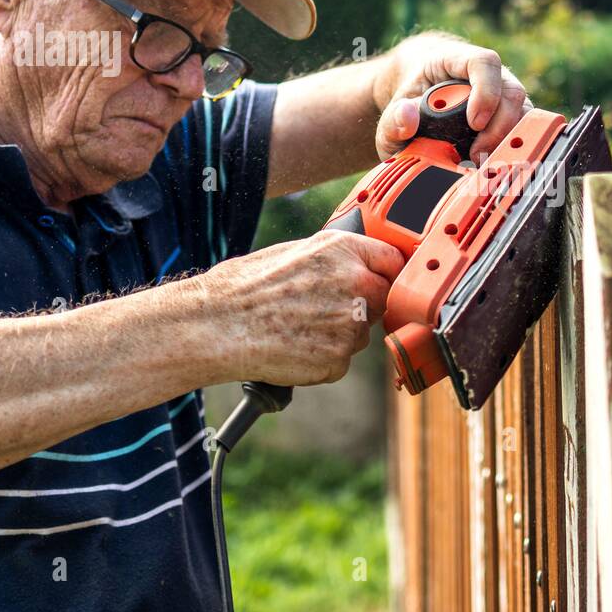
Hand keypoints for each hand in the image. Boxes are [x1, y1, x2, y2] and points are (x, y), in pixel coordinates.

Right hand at [196, 230, 404, 385]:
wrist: (218, 325)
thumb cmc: (244, 288)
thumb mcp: (294, 253)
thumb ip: (334, 260)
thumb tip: (355, 267)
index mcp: (343, 250)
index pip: (393, 260)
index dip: (387, 272)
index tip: (383, 281)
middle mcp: (355, 283)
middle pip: (384, 298)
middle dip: (364, 305)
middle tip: (324, 310)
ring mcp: (350, 323)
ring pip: (361, 333)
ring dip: (339, 335)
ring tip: (297, 327)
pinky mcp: (338, 358)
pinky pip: (341, 360)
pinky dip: (323, 359)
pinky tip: (294, 347)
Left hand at [373, 31, 532, 160]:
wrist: (422, 90)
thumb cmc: (412, 95)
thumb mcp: (395, 108)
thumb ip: (394, 117)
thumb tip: (407, 118)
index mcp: (458, 60)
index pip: (484, 63)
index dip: (486, 91)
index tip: (474, 122)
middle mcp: (490, 74)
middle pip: (512, 91)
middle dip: (500, 127)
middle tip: (477, 154)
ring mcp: (503, 94)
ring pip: (524, 112)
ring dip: (509, 139)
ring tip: (483, 162)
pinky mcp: (509, 115)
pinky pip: (522, 128)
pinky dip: (511, 146)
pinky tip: (492, 162)